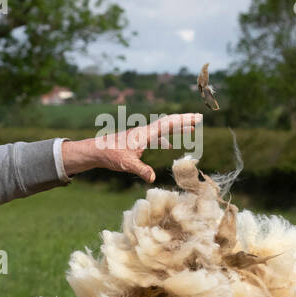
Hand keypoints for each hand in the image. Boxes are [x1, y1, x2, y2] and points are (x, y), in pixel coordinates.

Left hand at [61, 112, 203, 182]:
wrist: (96, 151)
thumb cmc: (110, 155)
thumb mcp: (127, 164)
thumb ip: (141, 170)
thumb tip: (152, 179)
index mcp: (145, 133)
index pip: (168, 123)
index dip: (184, 120)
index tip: (197, 117)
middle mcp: (144, 131)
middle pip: (168, 123)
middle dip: (184, 120)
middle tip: (199, 118)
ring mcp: (141, 135)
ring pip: (162, 129)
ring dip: (176, 129)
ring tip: (190, 129)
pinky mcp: (136, 140)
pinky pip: (155, 136)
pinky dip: (165, 138)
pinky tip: (169, 144)